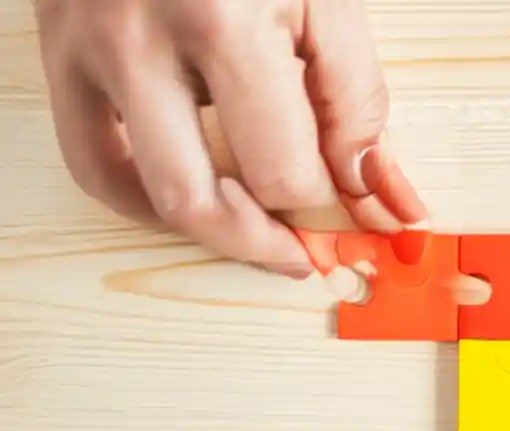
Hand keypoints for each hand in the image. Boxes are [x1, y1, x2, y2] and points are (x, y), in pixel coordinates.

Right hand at [35, 0, 426, 277]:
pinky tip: (196, 195)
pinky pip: (92, 162)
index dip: (329, 206)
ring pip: (138, 193)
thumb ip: (356, 99)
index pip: (281, 167)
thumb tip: (376, 193)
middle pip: (198, 200)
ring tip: (260, 232)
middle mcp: (138, 40)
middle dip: (265, 242)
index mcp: (221, 19)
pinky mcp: (58, 51)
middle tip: (309, 254)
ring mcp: (86, 48)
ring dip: (206, 230)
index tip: (360, 218)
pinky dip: (146, 197)